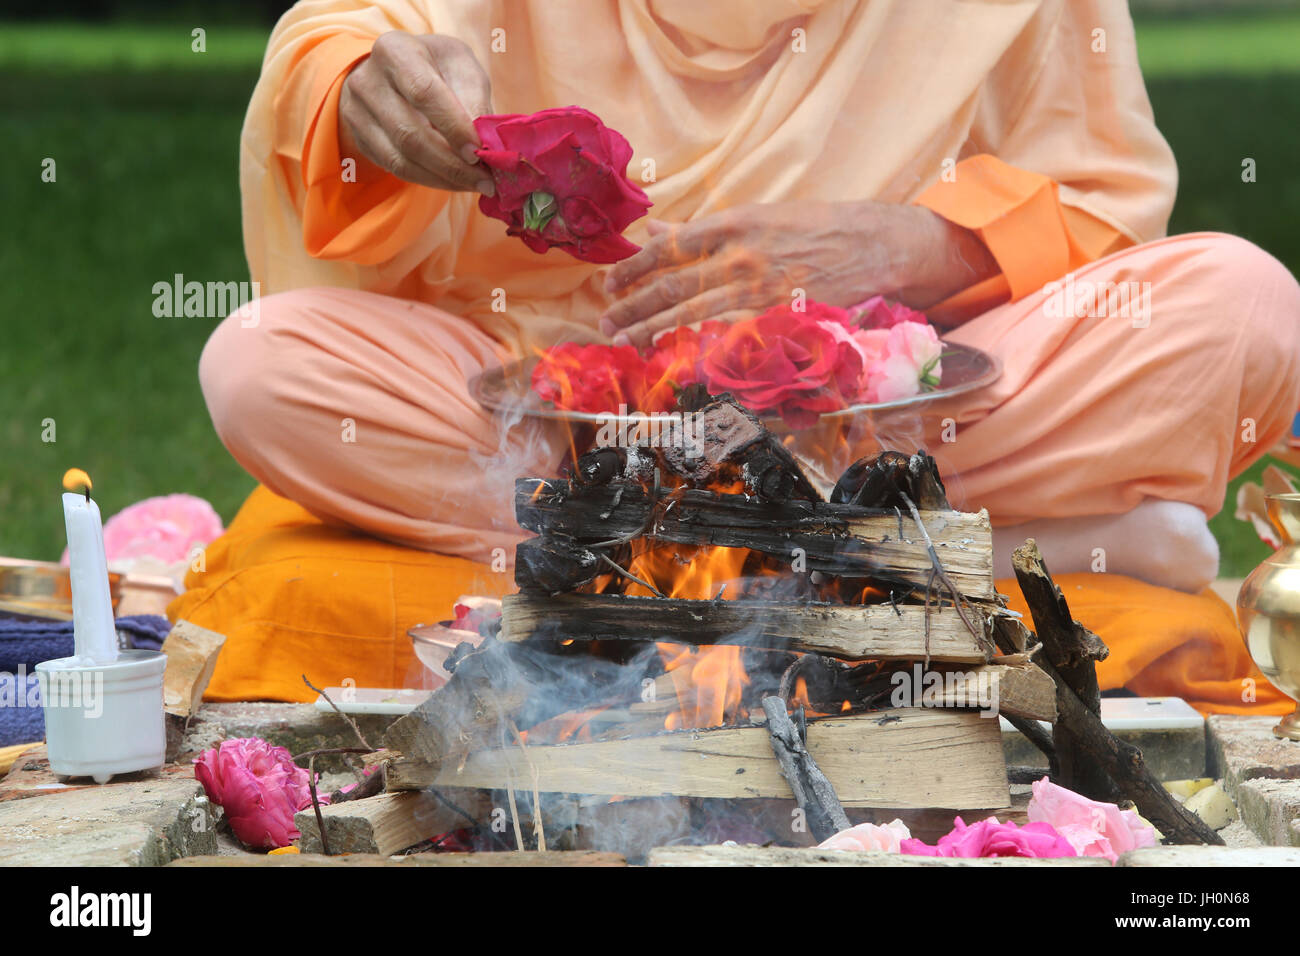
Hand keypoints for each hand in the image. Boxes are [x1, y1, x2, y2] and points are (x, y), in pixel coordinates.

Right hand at [339, 32, 494, 194]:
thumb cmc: (438, 68)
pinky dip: (430, 180)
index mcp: (395, 51)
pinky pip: (396, 170)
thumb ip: (474, 99)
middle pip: (409, 134)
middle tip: (485, 180)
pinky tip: (454, 181)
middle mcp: (367, 81)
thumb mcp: (462, 67)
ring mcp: (356, 113)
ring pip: (401, 159)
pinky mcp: (360, 140)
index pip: (424, 93)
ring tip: (474, 183)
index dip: (453, 127)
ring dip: (443, 178)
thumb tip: (485, 144)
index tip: (479, 152)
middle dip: (452, 164)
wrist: (397, 74)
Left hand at [599, 201, 996, 346]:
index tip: (609, 282)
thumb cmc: (810, 227)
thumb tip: (653, 229)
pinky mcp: (776, 316)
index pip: (667, 247)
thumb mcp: (754, 216)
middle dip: (633, 306)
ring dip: (653, 329)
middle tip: (604, 323)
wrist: (869, 243)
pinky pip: (727, 334)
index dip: (633, 267)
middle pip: (672, 285)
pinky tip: (672, 354)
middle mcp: (739, 256)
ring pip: (692, 313)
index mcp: (731, 224)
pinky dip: (696, 344)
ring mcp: (758, 289)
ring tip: (624, 341)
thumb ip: (701, 231)